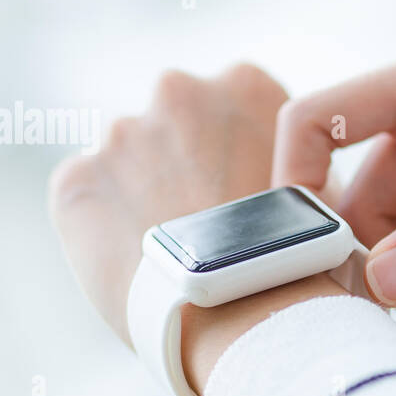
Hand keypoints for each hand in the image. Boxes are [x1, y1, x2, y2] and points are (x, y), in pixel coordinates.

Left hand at [48, 64, 343, 394]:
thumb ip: (291, 160)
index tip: (240, 192)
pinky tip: (138, 266)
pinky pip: (85, 201)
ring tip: (172, 255)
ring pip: (125, 163)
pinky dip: (101, 229)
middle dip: (181, 163)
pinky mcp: (75, 181)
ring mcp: (120, 134)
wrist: (250, 311)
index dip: (233, 152)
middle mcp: (177, 91)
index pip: (228, 104)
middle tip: (205, 225)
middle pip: (172, 126)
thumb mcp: (320, 187)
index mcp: (244, 84)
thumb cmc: (302, 258)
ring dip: (140, 195)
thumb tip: (288, 173)